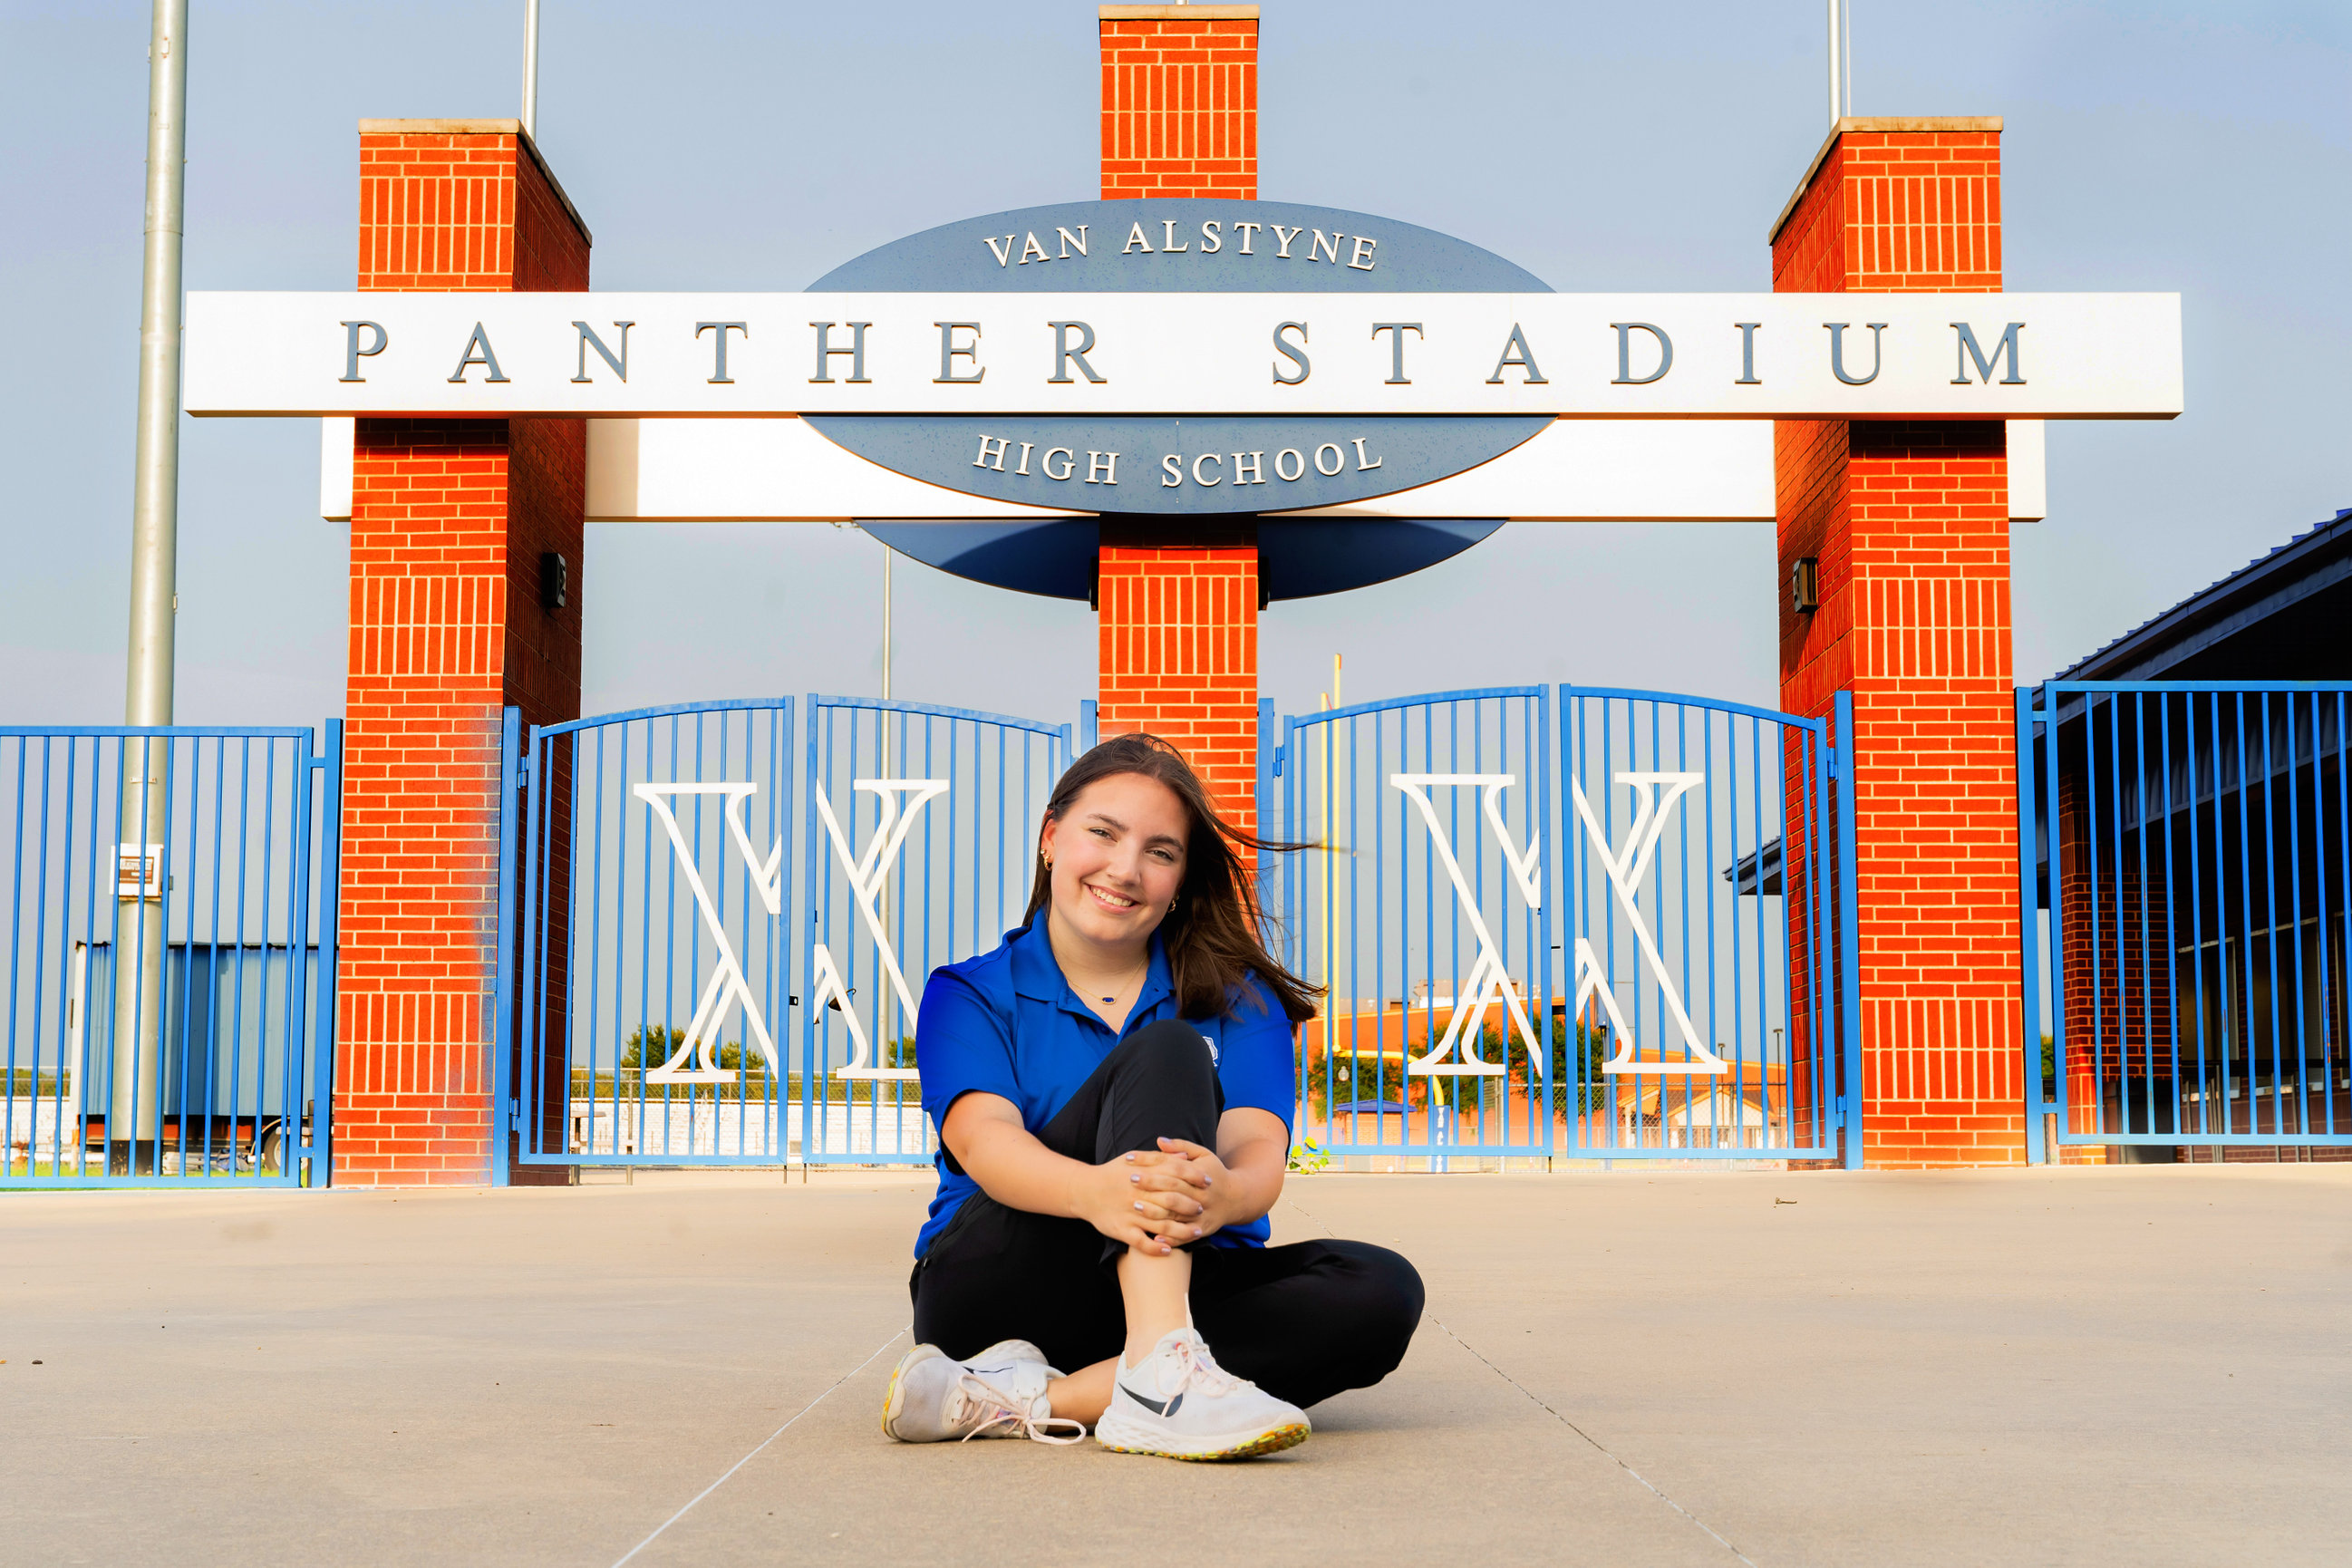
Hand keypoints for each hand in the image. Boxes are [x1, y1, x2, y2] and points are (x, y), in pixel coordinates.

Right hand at [1080, 1147, 1196, 1252]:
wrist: (1083, 1190)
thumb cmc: (1112, 1173)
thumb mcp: (1133, 1158)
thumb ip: (1160, 1158)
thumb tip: (1185, 1155)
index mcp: (1142, 1174)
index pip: (1174, 1173)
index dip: (1193, 1177)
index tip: (1208, 1182)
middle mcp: (1137, 1194)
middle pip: (1171, 1200)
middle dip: (1190, 1205)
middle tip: (1204, 1209)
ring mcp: (1130, 1214)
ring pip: (1161, 1225)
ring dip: (1181, 1230)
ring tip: (1197, 1232)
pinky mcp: (1121, 1230)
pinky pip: (1141, 1242)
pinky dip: (1156, 1247)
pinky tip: (1169, 1250)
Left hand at [1130, 1137, 1234, 1241]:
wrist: (1237, 1199)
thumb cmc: (1214, 1173)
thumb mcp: (1203, 1155)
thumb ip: (1181, 1147)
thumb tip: (1159, 1140)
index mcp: (1199, 1174)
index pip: (1172, 1165)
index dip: (1150, 1161)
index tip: (1130, 1158)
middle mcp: (1200, 1194)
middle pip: (1173, 1188)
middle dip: (1151, 1183)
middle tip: (1131, 1179)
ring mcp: (1201, 1213)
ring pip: (1176, 1213)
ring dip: (1155, 1211)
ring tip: (1135, 1206)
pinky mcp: (1202, 1229)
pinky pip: (1184, 1236)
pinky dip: (1169, 1238)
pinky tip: (1152, 1238)